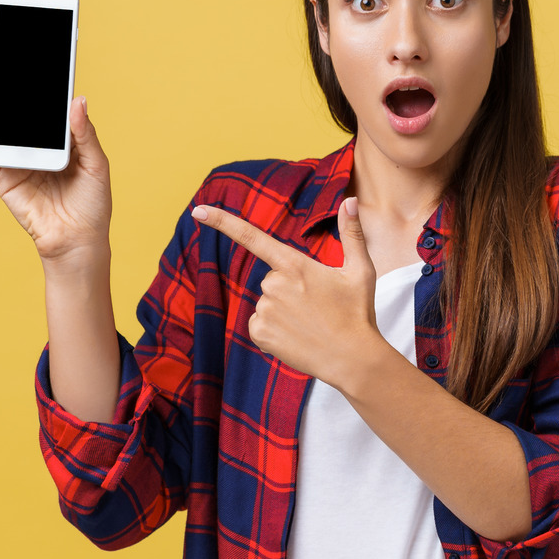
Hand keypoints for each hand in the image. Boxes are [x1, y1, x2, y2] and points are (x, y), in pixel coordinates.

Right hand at [0, 55, 111, 263]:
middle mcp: (33, 141)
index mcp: (57, 135)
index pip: (39, 100)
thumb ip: (85, 134)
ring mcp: (15, 157)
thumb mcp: (97, 165)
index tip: (18, 53)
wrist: (79, 241)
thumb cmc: (93, 204)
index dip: (27, 78)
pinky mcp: (2, 176)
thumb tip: (77, 100)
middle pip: (10, 106)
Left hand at [191, 195, 392, 390]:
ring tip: (310, 324)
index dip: (223, 222)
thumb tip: (349, 200)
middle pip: (271, 278)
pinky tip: (296, 336)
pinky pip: (260, 324)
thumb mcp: (360, 270)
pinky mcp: (259, 333)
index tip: (199, 211)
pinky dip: (274, 330)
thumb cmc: (358, 313)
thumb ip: (352, 233)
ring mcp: (265, 310)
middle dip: (289, 288)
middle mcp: (274, 285)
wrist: (352, 359)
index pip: (252, 237)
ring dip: (283, 310)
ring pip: (267, 302)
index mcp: (294, 265)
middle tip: (316, 306)